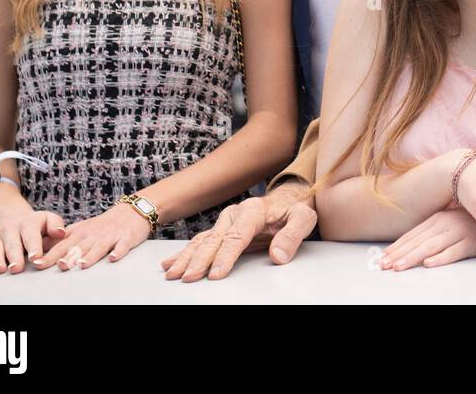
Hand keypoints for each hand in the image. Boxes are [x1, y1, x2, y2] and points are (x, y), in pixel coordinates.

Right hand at [0, 207, 65, 274]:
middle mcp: (10, 229)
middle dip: (15, 256)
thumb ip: (56, 225)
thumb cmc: (33, 222)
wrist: (9, 214)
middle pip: (12, 244)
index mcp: (28, 223)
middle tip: (17, 268)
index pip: (31, 236)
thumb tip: (61, 233)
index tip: (36, 257)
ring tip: (0, 269)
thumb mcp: (47, 218)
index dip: (34, 247)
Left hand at [34, 201, 150, 270]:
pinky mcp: (127, 237)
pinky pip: (122, 245)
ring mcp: (111, 235)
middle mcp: (93, 234)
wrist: (132, 210)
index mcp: (80, 232)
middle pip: (78, 246)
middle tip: (58, 265)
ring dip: (90, 255)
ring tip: (82, 264)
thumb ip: (64, 240)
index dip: (50, 254)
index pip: (62, 244)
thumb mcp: (82, 228)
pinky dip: (118, 251)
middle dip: (67, 255)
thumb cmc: (104, 225)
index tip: (37, 263)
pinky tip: (113, 258)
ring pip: (99, 246)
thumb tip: (41, 250)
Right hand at [161, 181, 317, 281]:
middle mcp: (235, 214)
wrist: (287, 198)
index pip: (237, 236)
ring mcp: (225, 221)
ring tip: (174, 273)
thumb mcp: (304, 218)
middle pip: (215, 239)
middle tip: (189, 277)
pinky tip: (171, 263)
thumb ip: (293, 235)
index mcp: (253, 210)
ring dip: (187, 257)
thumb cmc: (294, 210)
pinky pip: (200, 241)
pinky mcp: (221, 229)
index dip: (226, 255)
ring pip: (203, 240)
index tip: (217, 273)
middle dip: (200, 259)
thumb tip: (278, 255)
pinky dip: (185, 253)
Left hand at [380, 208, 475, 270]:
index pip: (412, 235)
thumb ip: (432, 232)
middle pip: (418, 241)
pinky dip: (441, 258)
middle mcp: (445, 223)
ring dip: (413, 257)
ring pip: (431, 246)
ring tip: (399, 267)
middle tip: (384, 266)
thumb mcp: (449, 223)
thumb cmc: (472, 221)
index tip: (382, 259)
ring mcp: (458, 232)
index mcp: (437, 218)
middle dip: (399, 254)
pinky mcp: (472, 242)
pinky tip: (430, 263)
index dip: (396, 247)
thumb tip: (409, 246)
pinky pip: (455, 252)